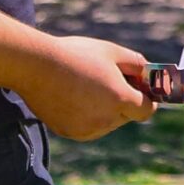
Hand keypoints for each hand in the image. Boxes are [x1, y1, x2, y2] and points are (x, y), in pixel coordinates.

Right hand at [22, 35, 153, 140]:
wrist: (36, 67)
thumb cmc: (76, 55)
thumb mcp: (112, 52)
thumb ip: (137, 64)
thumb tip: (147, 75)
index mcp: (119, 99)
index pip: (146, 110)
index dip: (147, 99)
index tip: (143, 90)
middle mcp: (105, 119)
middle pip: (126, 116)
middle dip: (124, 101)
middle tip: (112, 81)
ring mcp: (86, 129)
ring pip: (107, 123)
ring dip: (106, 110)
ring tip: (89, 86)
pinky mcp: (69, 132)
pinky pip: (88, 127)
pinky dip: (87, 115)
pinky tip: (75, 96)